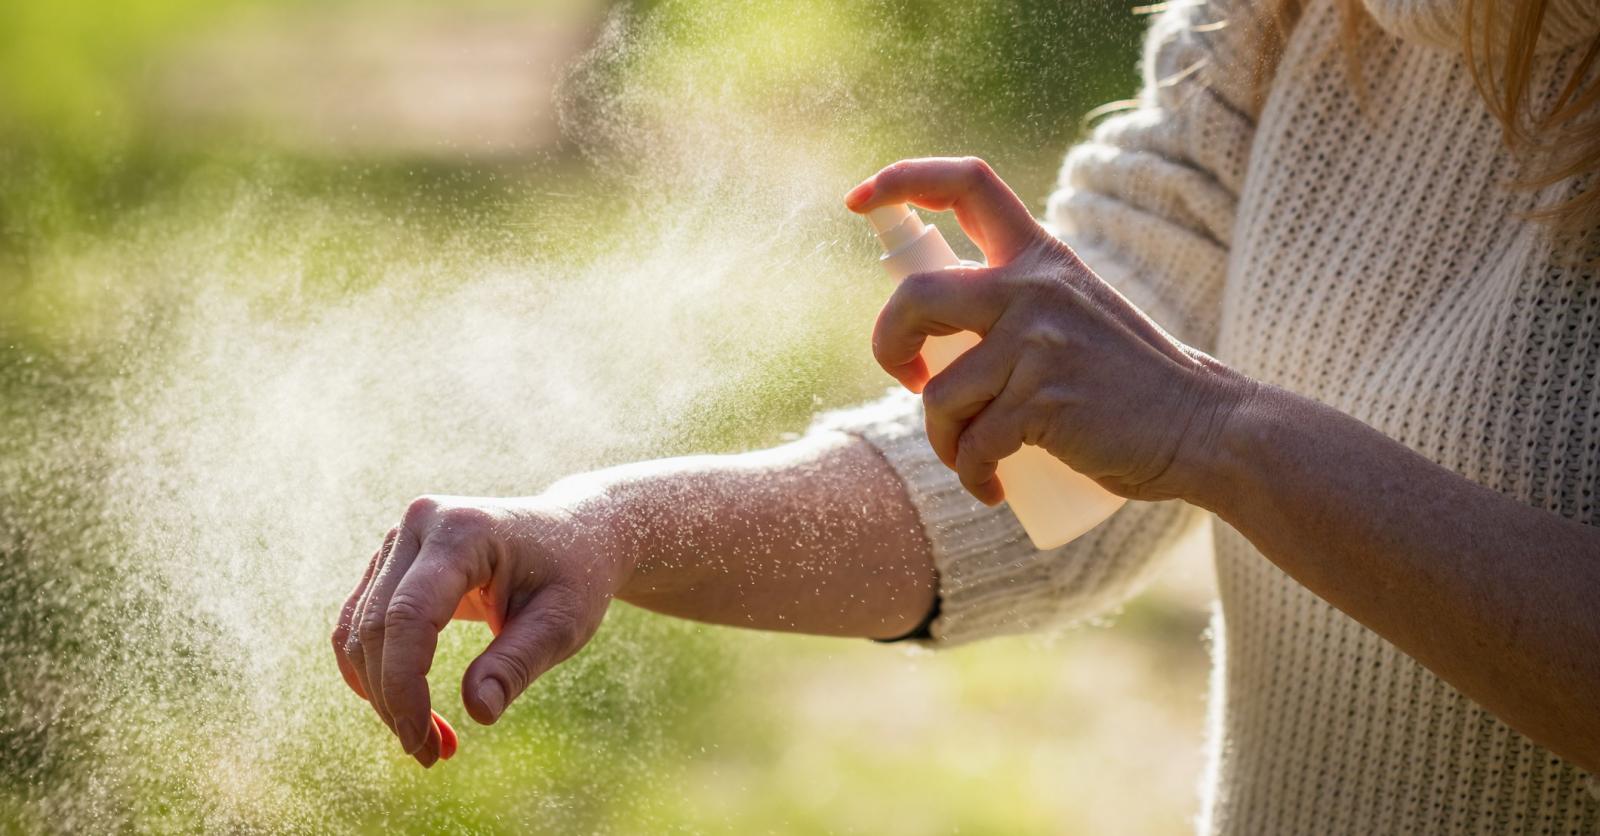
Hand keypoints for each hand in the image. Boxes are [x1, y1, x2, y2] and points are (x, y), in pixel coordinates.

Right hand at [331, 491, 627, 766]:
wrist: (576, 534)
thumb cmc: (575, 576)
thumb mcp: (562, 623)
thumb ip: (517, 664)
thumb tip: (478, 712)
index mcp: (463, 531)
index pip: (409, 616)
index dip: (404, 685)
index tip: (422, 743)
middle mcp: (421, 524)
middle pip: (376, 627)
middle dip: (394, 701)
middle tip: (431, 756)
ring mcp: (401, 539)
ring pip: (360, 630)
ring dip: (382, 695)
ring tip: (429, 742)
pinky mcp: (393, 561)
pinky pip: (362, 623)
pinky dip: (377, 673)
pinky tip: (406, 711)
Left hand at [846, 157, 1253, 504]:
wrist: (1203, 428)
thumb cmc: (1129, 383)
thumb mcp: (1074, 314)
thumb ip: (1017, 306)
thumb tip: (932, 335)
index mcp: (1041, 256)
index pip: (967, 184)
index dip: (901, 180)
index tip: (858, 201)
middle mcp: (1035, 287)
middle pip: (916, 296)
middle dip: (888, 344)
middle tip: (909, 379)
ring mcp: (1039, 342)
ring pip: (940, 393)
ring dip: (942, 440)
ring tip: (972, 459)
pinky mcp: (1044, 400)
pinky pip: (973, 444)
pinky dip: (972, 476)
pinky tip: (992, 488)